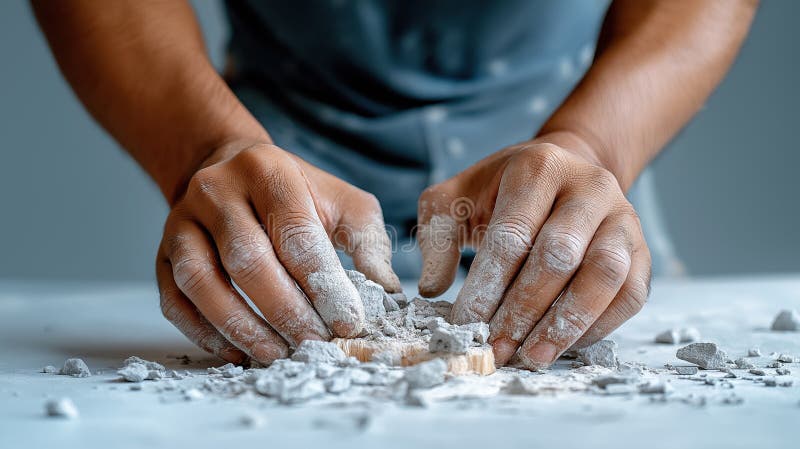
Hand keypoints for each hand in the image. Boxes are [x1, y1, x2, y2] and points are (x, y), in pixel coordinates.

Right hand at [156, 139, 400, 363]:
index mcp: (267, 171)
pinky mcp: (162, 254)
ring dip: (242, 326)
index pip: (294, 234)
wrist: (231, 170)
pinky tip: (238, 351)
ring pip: (202, 281)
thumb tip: (387, 292)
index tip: (347, 322)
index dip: (322, 284)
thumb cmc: (297, 193)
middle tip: (315, 344)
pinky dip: (204, 332)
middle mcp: (216, 192)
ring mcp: (182, 223)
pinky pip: (175, 299)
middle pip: (247, 259)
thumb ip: (367, 241)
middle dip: (285, 310)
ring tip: (278, 354)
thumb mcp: (342, 202)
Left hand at [417, 136, 650, 368]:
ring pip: (603, 276)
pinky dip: (598, 326)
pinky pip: (630, 294)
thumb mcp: (457, 198)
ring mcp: (622, 218)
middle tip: (496, 349)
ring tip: (531, 357)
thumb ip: (437, 236)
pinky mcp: (642, 249)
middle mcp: (589, 187)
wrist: (567, 172)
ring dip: (565, 325)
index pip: (513, 235)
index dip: (489, 286)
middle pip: (559, 256)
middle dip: (523, 311)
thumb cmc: (503, 191)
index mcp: (538, 168)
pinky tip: (563, 345)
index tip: (467, 324)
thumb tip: (433, 287)